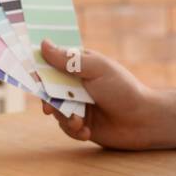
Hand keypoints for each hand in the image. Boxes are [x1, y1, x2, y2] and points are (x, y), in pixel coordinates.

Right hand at [36, 39, 163, 150]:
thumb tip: (43, 44)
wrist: (144, 121)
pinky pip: (65, 128)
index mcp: (79, 66)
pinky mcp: (81, 124)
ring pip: (55, 110)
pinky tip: (87, 131)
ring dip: (65, 118)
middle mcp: (76, 84)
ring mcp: (78, 104)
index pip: (51, 63)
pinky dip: (73, 131)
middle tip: (49, 107)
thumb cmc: (123, 90)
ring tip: (80, 122)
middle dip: (48, 100)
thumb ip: (68, 60)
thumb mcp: (97, 69)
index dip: (39, 70)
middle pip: (48, 89)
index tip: (32, 78)